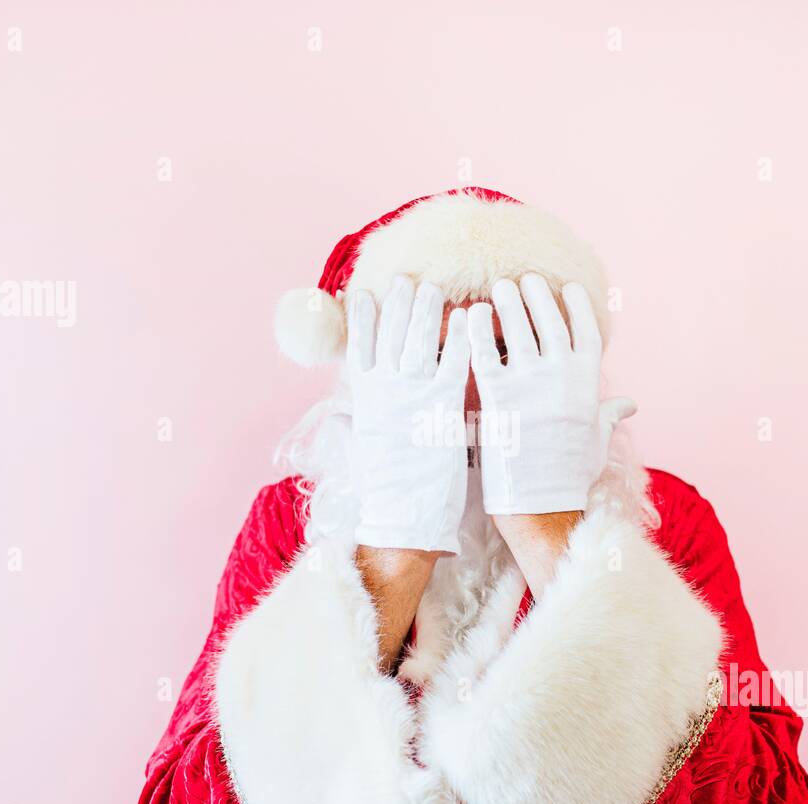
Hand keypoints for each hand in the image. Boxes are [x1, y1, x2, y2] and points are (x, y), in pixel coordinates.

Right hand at [347, 276, 470, 552]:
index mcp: (364, 396)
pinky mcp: (445, 405)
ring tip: (435, 289)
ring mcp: (414, 393)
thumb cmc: (385, 488)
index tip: (365, 293)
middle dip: (399, 303)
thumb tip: (337, 414)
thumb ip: (351, 424)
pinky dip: (463, 335)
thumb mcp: (361, 448)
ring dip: (428, 309)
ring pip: (421, 337)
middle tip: (409, 281)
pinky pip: (455, 359)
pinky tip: (471, 316)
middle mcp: (386, 388)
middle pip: (392, 331)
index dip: (363, 317)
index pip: (360, 344)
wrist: (404, 517)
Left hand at [467, 274, 635, 515]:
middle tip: (525, 278)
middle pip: (549, 322)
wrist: (542, 502)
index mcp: (588, 382)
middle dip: (537, 296)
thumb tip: (629, 404)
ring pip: (516, 330)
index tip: (566, 288)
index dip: (575, 306)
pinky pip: (483, 354)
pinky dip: (474, 332)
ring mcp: (530, 384)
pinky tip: (468, 316)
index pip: (585, 331)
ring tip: (499, 288)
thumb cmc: (571, 473)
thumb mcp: (597, 439)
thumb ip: (608, 413)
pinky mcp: (497, 396)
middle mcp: (561, 376)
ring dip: (508, 304)